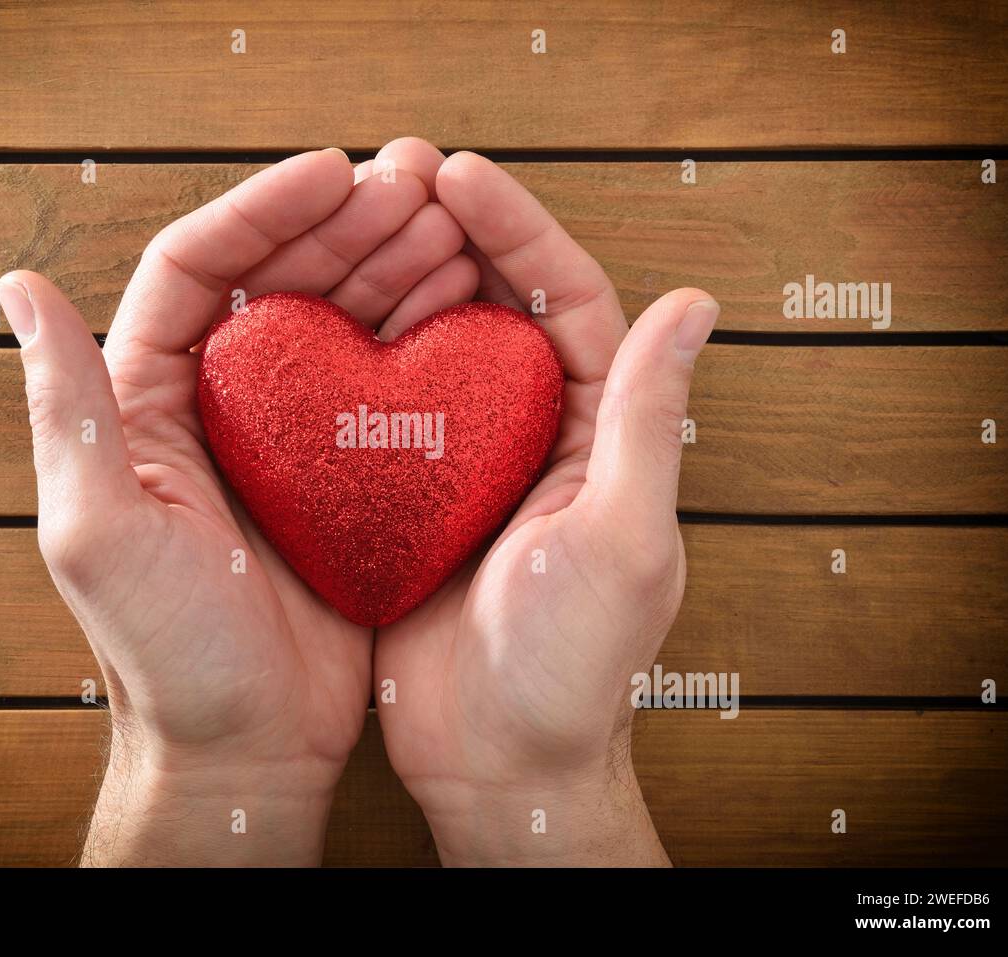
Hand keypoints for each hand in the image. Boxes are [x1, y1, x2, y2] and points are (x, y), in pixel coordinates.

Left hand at [0, 146, 478, 864]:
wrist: (242, 749)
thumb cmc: (166, 657)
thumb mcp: (98, 532)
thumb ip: (66, 410)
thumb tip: (19, 286)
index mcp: (146, 404)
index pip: (197, 270)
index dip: (262, 210)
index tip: (334, 173)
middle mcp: (215, 408)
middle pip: (279, 281)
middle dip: (345, 224)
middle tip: (416, 183)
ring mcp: (286, 442)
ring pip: (338, 323)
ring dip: (389, 267)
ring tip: (451, 227)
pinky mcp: (344, 479)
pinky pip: (382, 389)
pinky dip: (419, 342)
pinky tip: (463, 313)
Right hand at [371, 141, 719, 865]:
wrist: (501, 764)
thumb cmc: (573, 669)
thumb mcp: (624, 539)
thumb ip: (652, 420)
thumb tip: (695, 300)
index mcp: (601, 433)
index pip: (568, 300)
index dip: (519, 229)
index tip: (458, 174)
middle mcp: (536, 435)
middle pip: (498, 305)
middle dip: (452, 233)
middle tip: (391, 172)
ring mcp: (469, 463)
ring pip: (435, 345)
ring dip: (400, 281)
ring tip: (348, 225)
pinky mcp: (410, 498)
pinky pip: (382, 409)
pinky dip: (355, 359)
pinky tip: (312, 324)